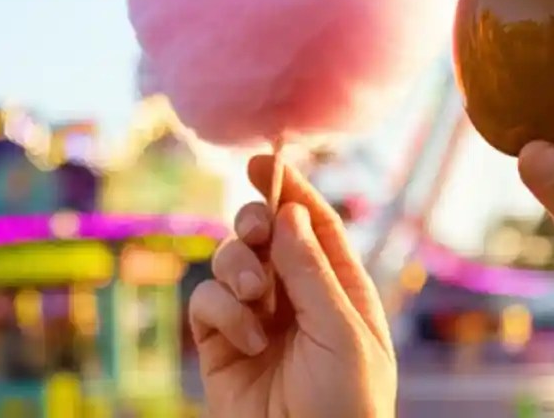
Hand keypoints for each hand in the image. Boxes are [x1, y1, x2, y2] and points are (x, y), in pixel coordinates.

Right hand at [190, 156, 396, 417]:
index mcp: (340, 288)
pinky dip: (222, 311)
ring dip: (238, 268)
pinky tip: (246, 342)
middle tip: (258, 232)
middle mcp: (297, 298)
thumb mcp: (342, 332)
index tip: (263, 159)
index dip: (290, 189)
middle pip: (266, 233)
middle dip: (255, 223)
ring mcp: (257, 320)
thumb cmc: (347, 406)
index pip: (314, 224)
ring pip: (231, 261)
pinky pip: (207, 302)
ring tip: (255, 301)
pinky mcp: (220, 346)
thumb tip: (288, 211)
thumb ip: (312, 270)